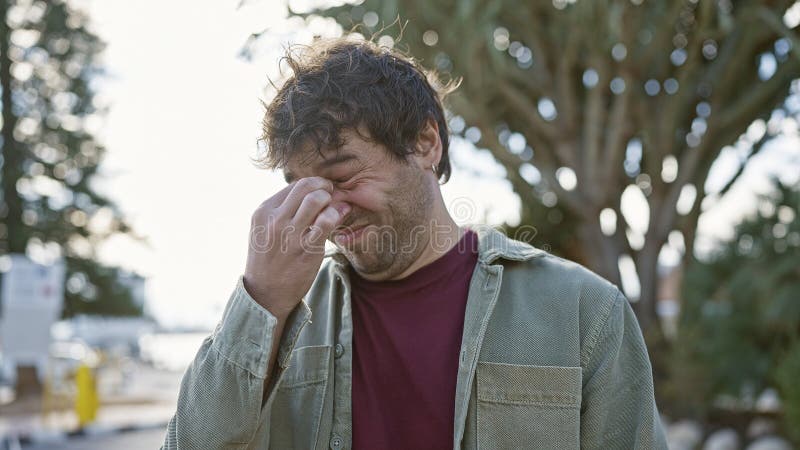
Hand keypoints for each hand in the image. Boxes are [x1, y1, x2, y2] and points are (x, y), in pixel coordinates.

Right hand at [243, 177, 349, 314]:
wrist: (265, 293)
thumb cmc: (269, 259)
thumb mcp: (264, 230)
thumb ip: (283, 210)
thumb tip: (312, 192)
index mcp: (264, 212)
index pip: (293, 185)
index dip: (312, 185)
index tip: (320, 191)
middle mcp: (275, 220)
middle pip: (306, 186)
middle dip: (323, 186)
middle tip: (330, 194)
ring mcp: (291, 235)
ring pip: (317, 200)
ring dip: (330, 200)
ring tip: (332, 208)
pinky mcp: (307, 249)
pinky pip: (327, 222)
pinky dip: (336, 216)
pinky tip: (337, 220)